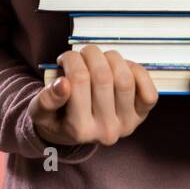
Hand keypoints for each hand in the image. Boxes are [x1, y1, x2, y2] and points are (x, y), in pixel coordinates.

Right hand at [29, 44, 158, 146]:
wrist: (74, 133)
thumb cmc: (56, 117)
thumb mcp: (40, 112)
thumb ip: (46, 100)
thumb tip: (62, 84)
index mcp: (79, 130)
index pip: (78, 81)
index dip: (71, 60)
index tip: (63, 60)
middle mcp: (106, 131)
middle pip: (102, 76)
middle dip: (89, 54)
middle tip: (80, 54)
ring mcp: (126, 124)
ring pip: (125, 79)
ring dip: (112, 58)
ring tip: (98, 59)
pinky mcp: (141, 116)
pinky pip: (149, 93)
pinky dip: (138, 74)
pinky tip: (121, 68)